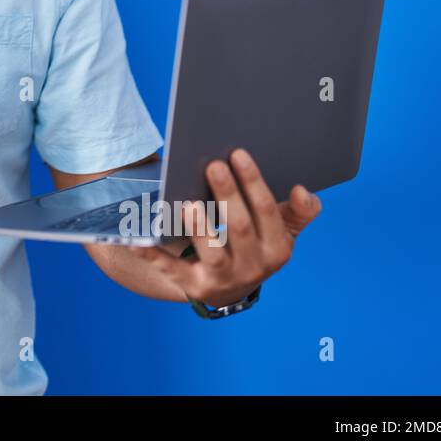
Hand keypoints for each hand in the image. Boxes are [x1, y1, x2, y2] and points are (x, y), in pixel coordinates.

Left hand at [132, 148, 321, 307]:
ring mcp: (222, 279)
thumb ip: (298, 212)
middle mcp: (253, 267)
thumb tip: (303, 191)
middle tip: (212, 166)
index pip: (266, 212)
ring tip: (188, 204)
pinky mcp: (193, 287)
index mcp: (277, 249)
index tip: (237, 153)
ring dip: (200, 229)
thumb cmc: (254, 244)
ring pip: (212, 254)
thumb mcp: (280, 231)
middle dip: (227, 195)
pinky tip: (136, 238)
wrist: (230, 286)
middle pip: (239, 228)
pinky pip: (172, 270)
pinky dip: (153, 255)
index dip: (253, 182)